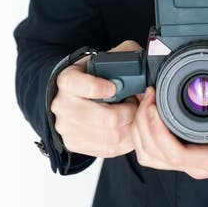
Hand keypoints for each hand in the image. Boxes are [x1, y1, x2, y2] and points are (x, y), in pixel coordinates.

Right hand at [50, 39, 145, 157]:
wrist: (76, 93)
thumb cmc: (96, 75)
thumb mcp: (108, 58)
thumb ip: (125, 57)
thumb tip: (144, 75)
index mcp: (68, 80)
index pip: (79, 85)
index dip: (100, 88)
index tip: (114, 87)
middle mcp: (62, 105)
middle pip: (106, 118)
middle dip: (129, 112)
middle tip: (135, 104)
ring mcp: (66, 127)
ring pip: (111, 137)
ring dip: (131, 127)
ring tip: (133, 115)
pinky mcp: (74, 144)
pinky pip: (108, 149)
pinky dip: (125, 141)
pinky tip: (129, 129)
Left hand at [130, 87, 207, 181]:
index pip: (175, 153)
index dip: (157, 129)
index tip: (154, 102)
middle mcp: (200, 165)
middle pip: (154, 155)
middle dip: (143, 124)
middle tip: (148, 94)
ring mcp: (192, 162)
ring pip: (151, 156)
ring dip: (141, 129)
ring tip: (147, 99)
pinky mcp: (189, 156)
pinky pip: (157, 152)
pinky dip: (147, 133)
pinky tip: (152, 111)